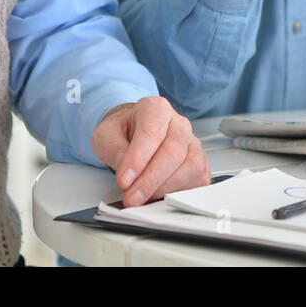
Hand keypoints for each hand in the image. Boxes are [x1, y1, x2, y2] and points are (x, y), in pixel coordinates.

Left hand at [91, 97, 209, 205]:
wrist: (133, 135)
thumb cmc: (122, 133)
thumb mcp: (105, 135)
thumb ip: (112, 147)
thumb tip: (126, 166)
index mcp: (156, 109)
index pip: (152, 132)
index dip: (138, 159)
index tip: (124, 180)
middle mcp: (179, 123)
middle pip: (173, 152)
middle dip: (150, 180)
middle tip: (131, 197)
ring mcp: (193, 142)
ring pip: (190, 166)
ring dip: (164, 187)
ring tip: (142, 196)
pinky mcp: (200, 162)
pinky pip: (198, 178)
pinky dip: (179, 191)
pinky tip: (159, 195)